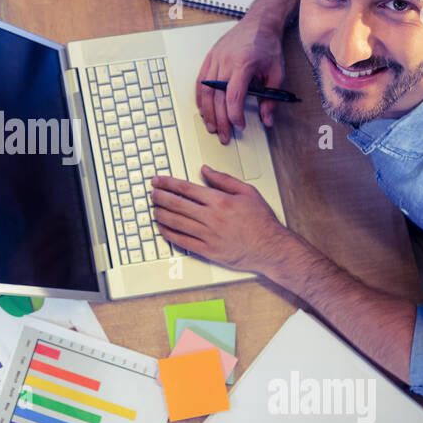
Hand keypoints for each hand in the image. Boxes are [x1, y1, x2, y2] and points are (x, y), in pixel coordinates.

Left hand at [150, 166, 290, 273]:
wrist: (271, 248)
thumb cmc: (262, 222)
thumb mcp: (248, 192)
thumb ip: (224, 180)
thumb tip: (206, 170)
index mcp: (220, 201)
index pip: (186, 189)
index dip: (168, 183)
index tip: (158, 181)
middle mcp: (211, 218)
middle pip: (177, 204)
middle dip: (160, 197)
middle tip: (151, 193)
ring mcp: (208, 236)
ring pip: (176, 222)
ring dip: (161, 214)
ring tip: (153, 208)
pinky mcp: (208, 251)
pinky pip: (182, 242)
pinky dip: (169, 234)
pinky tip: (162, 228)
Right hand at [195, 8, 286, 142]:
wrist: (259, 23)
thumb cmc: (267, 45)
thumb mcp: (277, 72)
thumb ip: (272, 98)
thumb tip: (267, 119)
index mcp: (243, 64)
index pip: (234, 96)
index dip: (234, 114)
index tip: (239, 125)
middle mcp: (226, 61)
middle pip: (217, 97)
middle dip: (219, 120)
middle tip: (224, 135)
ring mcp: (215, 59)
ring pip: (205, 92)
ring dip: (207, 112)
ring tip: (211, 127)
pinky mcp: (210, 58)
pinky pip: (200, 82)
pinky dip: (200, 98)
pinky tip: (203, 109)